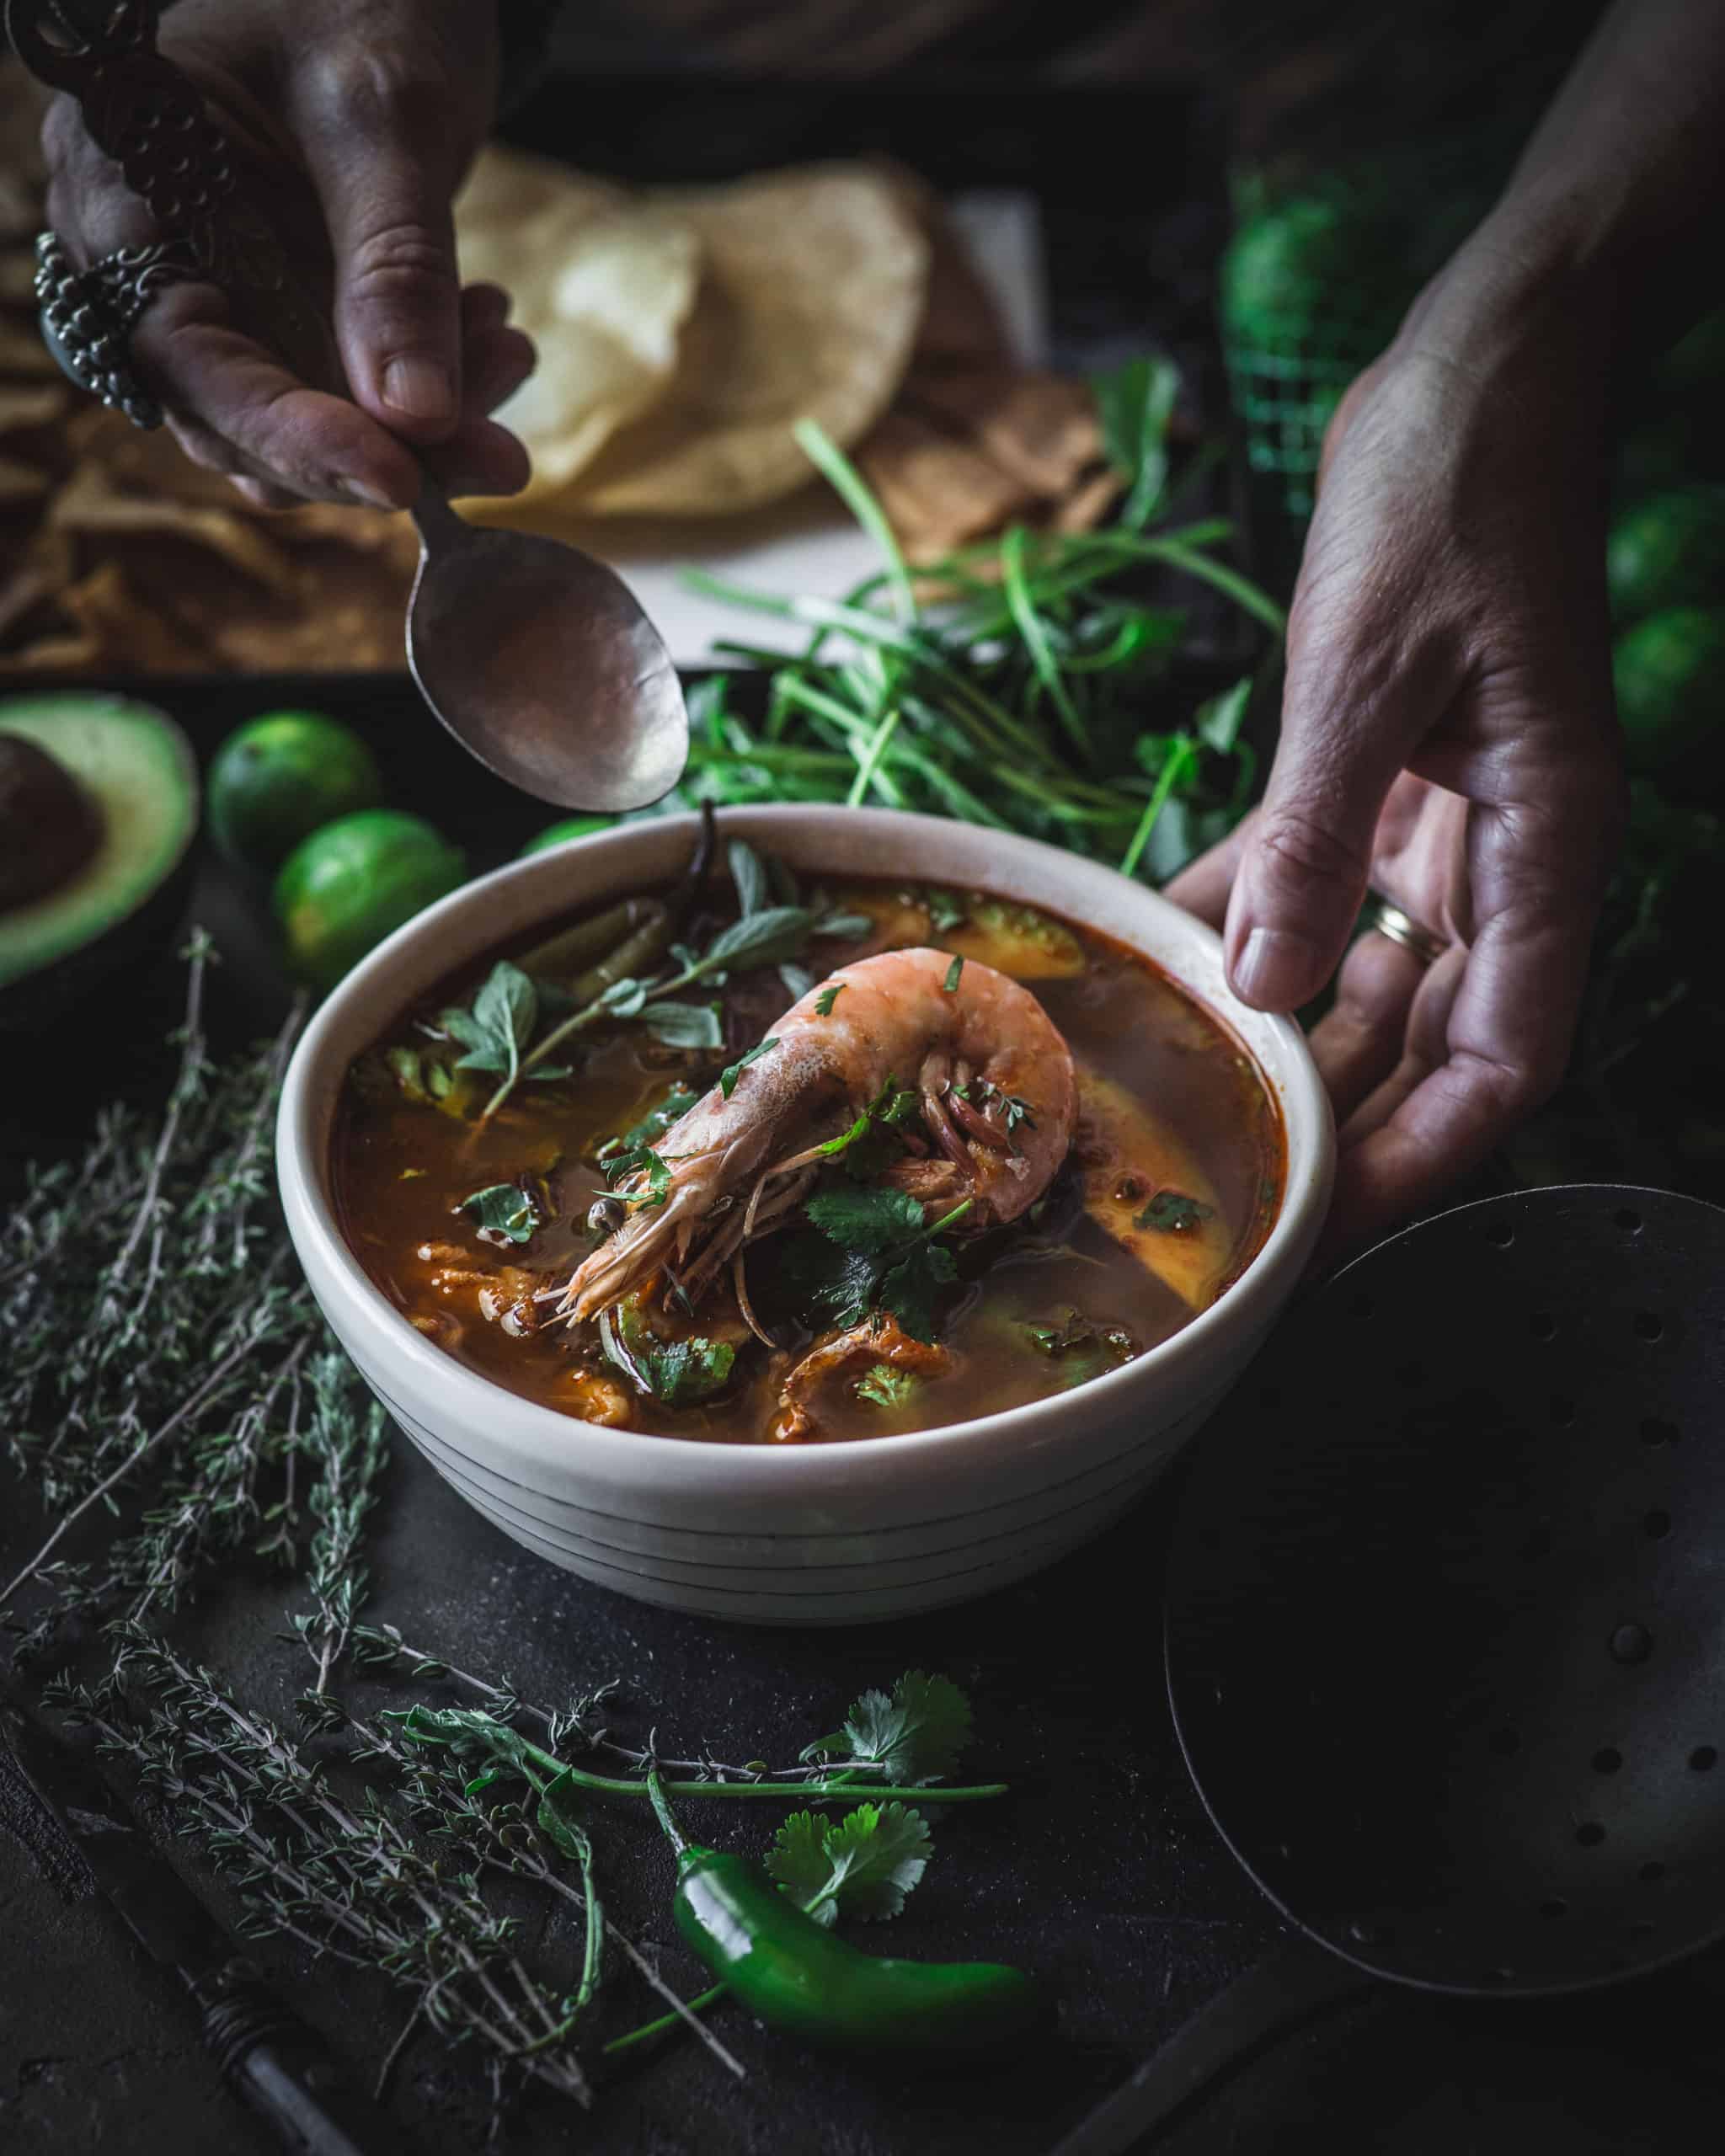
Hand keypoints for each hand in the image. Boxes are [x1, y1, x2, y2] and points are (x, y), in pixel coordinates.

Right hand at [39, 0, 532, 508]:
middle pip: (243, 416)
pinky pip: (351, 389)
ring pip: (307, 418)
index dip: (289, 432)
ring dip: (419, 427)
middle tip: (499, 454)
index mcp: (122, 187)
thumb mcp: (382, 116)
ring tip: (510, 357)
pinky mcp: (292, 308)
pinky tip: (496, 337)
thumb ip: (394, 267)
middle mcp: (155, 256)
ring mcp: (225, 288)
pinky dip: (430, 387)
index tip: (395, 476)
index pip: (186, 357)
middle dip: (378, 449)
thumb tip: (415, 420)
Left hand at [1169, 278, 1625, 1260]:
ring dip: (1291, 1037)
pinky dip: (1244, 920)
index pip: (1508, 1054)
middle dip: (1349, 1125)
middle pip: (1431, 1041)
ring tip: (1197, 1099)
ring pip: (1369, 978)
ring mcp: (1439, 819)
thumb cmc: (1448, 496)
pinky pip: (1309, 880)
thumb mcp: (1365, 669)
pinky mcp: (1379, 774)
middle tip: (1242, 1194)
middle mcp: (1500, 853)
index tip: (1334, 1220)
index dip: (1429, 1155)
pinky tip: (1163, 961)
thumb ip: (1314, 836)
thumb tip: (1264, 988)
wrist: (1473, 372)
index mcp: (1541, 842)